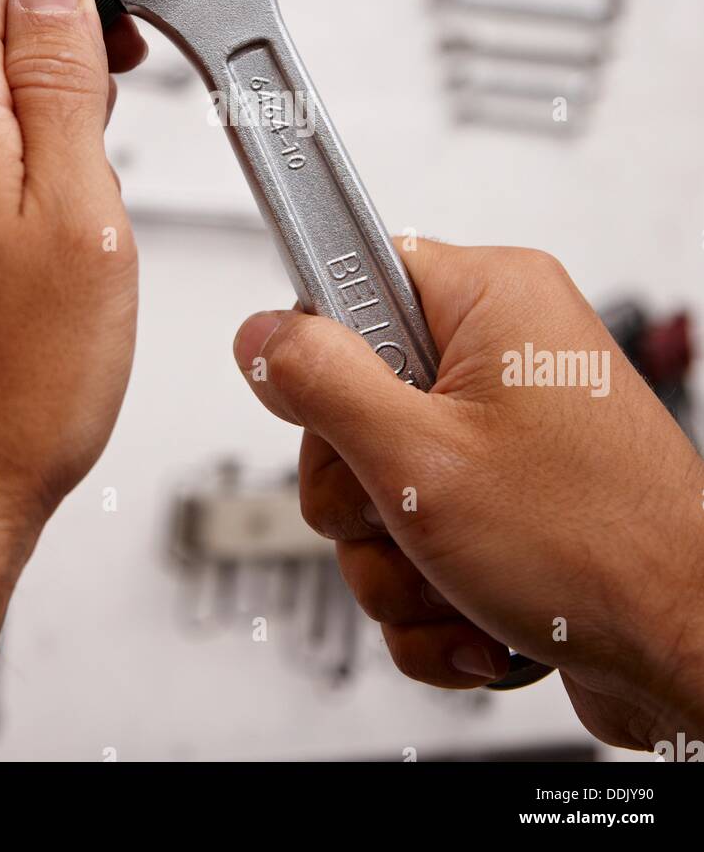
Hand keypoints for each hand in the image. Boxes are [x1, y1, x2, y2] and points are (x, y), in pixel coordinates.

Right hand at [234, 241, 703, 751]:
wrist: (688, 646)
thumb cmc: (598, 546)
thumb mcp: (423, 460)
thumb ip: (322, 385)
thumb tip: (261, 337)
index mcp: (492, 299)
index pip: (354, 278)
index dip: (320, 348)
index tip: (309, 394)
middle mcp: (503, 354)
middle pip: (352, 402)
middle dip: (363, 493)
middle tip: (407, 513)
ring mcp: (507, 431)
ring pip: (380, 486)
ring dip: (396, 560)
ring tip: (454, 577)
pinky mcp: (508, 498)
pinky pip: (421, 536)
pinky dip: (431, 591)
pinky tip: (474, 612)